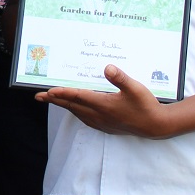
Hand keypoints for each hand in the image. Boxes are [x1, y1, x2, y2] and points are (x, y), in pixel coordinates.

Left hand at [36, 65, 172, 138]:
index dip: (62, 93)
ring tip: (52, 100)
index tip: (47, 91)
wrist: (156, 126)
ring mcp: (102, 122)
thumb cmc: (146, 106)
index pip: (78, 97)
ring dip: (63, 105)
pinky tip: (75, 109)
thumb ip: (121, 78)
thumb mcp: (135, 88)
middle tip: (38, 96)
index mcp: (104, 105)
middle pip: (72, 106)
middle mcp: (99, 115)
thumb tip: (107, 68)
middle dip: (55, 100)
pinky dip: (75, 112)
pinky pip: (84, 118)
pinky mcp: (106, 126)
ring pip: (77, 112)